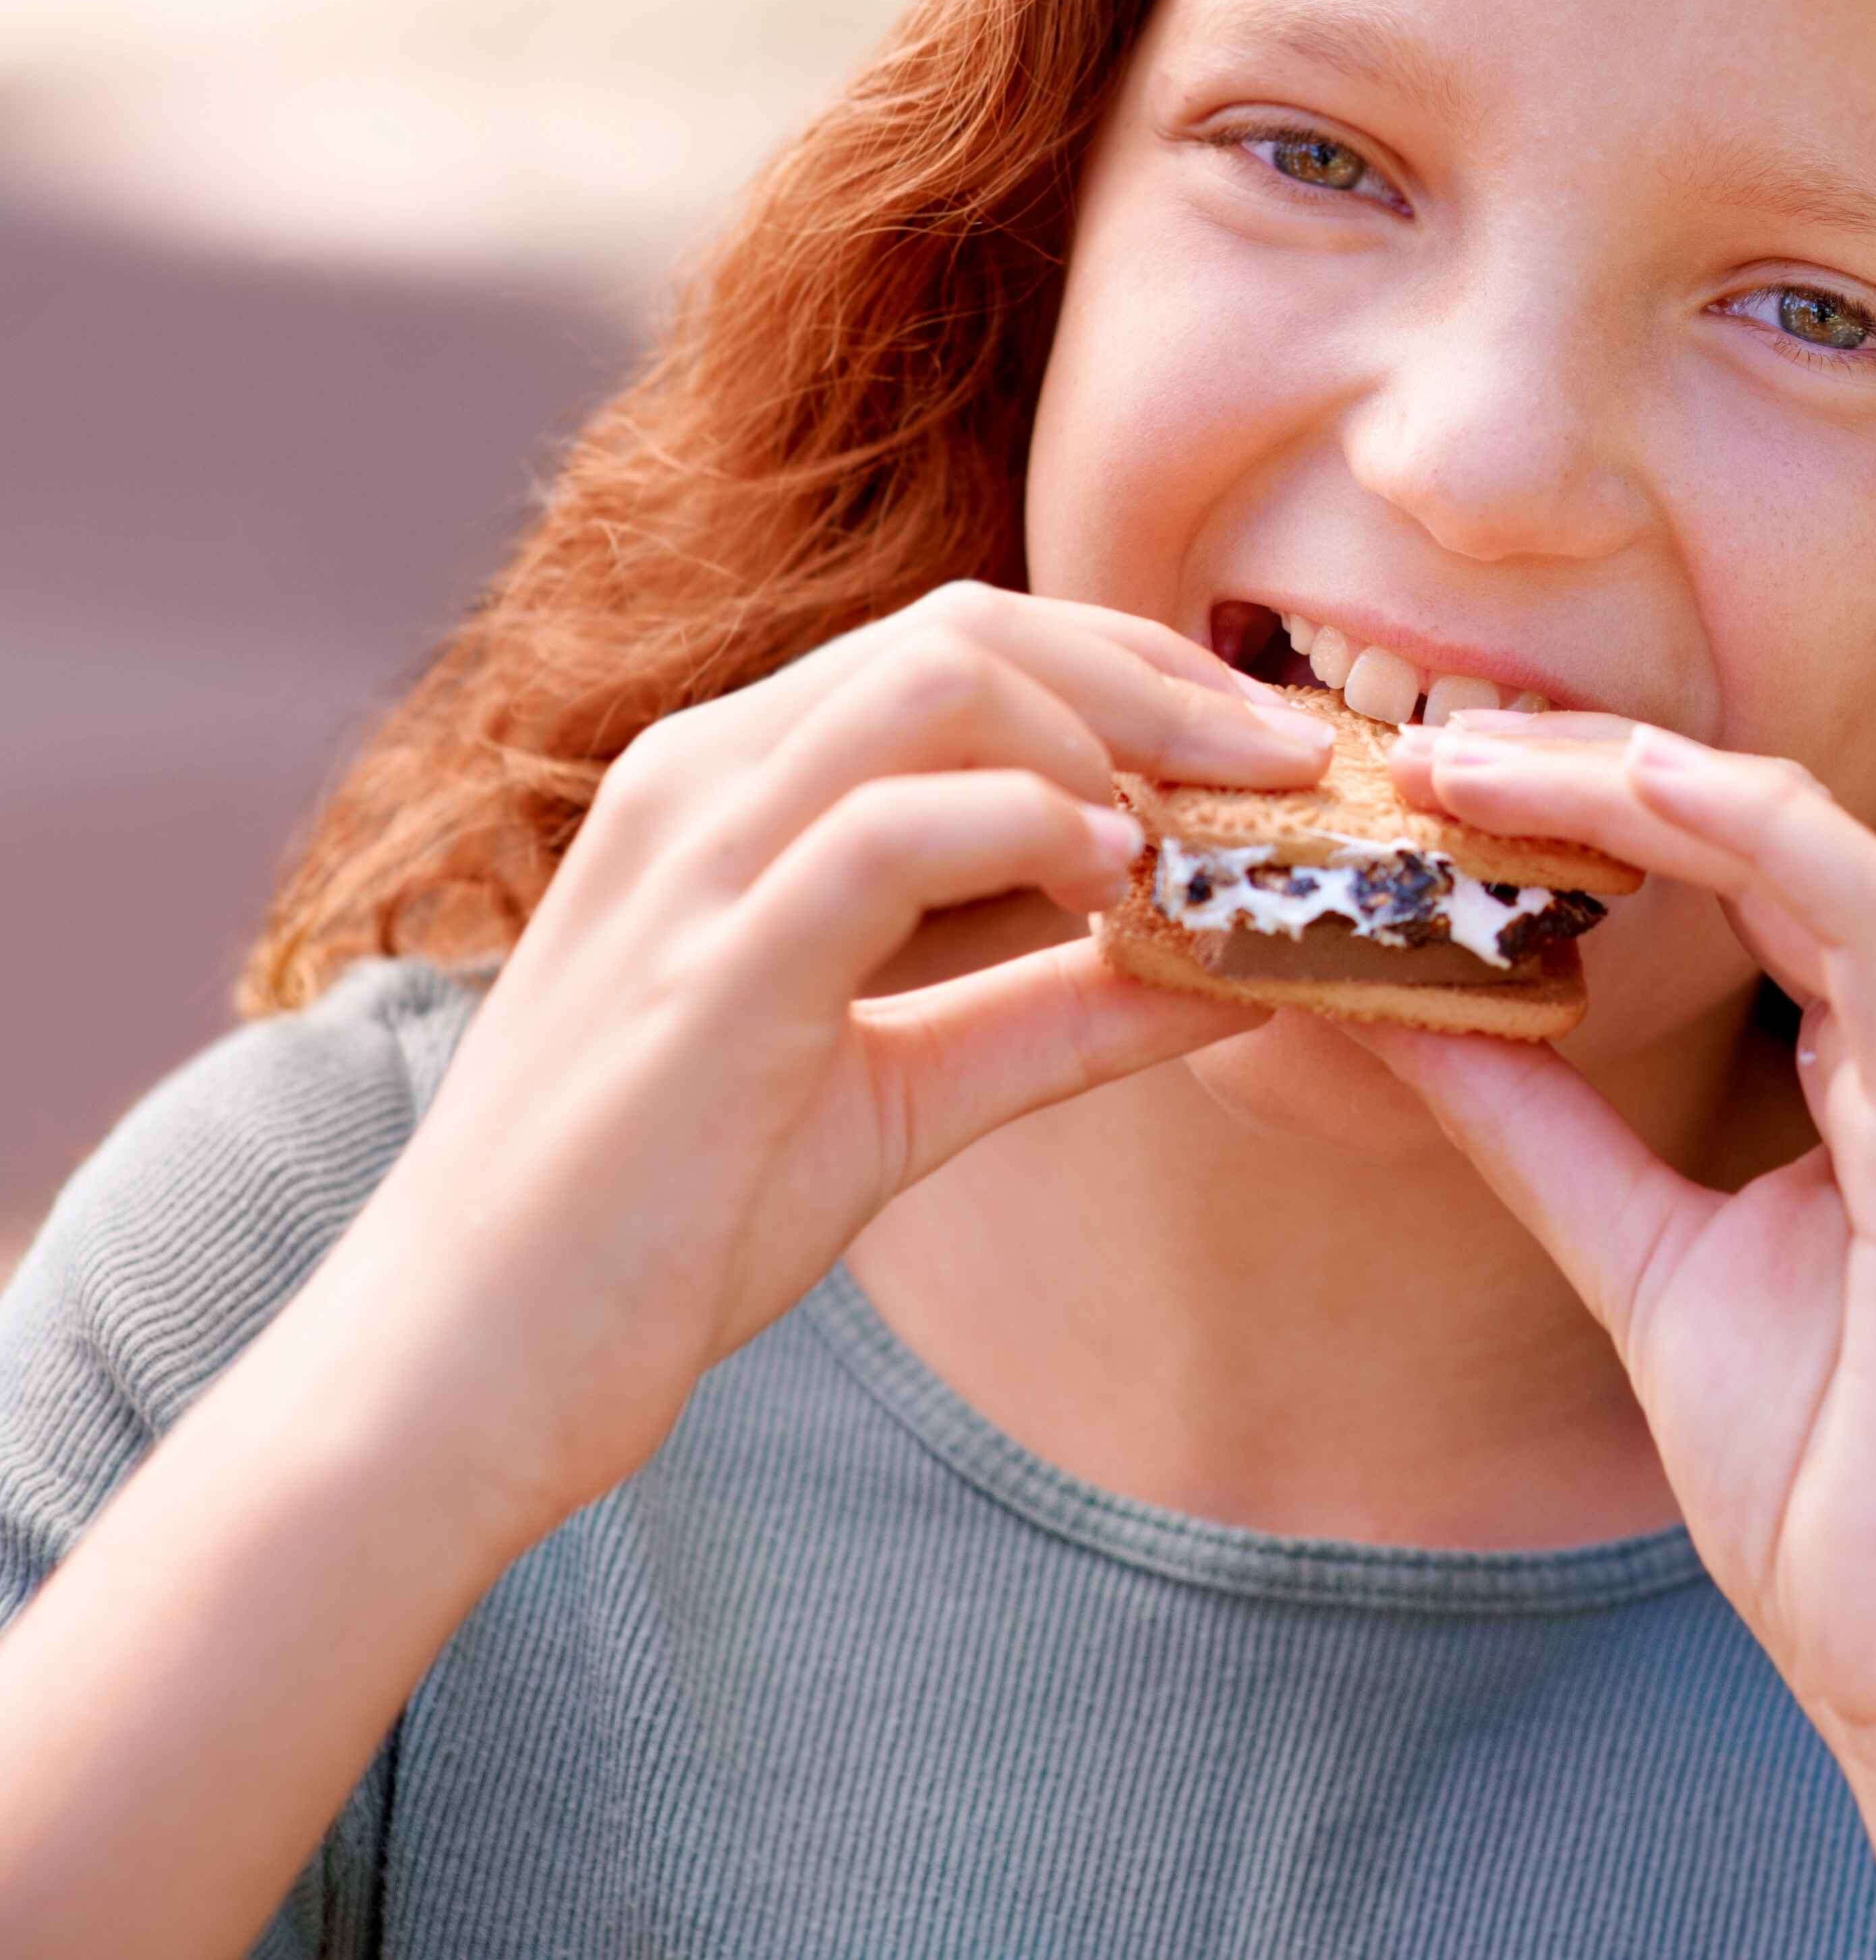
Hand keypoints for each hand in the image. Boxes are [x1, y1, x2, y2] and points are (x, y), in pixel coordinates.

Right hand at [319, 582, 1332, 1539]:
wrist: (466, 1367)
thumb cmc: (666, 1215)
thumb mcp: (900, 1082)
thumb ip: (1055, 1012)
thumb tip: (1232, 971)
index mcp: (732, 780)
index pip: (961, 645)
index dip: (1135, 674)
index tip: (1261, 749)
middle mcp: (704, 777)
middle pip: (970, 629)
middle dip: (1157, 676)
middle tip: (1287, 761)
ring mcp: (694, 856)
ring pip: (938, 682)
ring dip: (1111, 735)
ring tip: (1204, 824)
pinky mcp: (705, 963)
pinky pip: (889, 828)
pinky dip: (1032, 830)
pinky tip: (1116, 886)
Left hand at [1358, 714, 1875, 1946]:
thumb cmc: (1832, 1479)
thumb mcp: (1642, 1256)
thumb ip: (1542, 1131)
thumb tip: (1409, 1022)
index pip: (1739, 864)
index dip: (1587, 804)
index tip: (1431, 792)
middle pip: (1757, 825)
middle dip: (1583, 768)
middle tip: (1417, 750)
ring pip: (1796, 836)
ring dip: (1622, 781)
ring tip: (1461, 766)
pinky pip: (1860, 911)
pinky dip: (1736, 832)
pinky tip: (1618, 791)